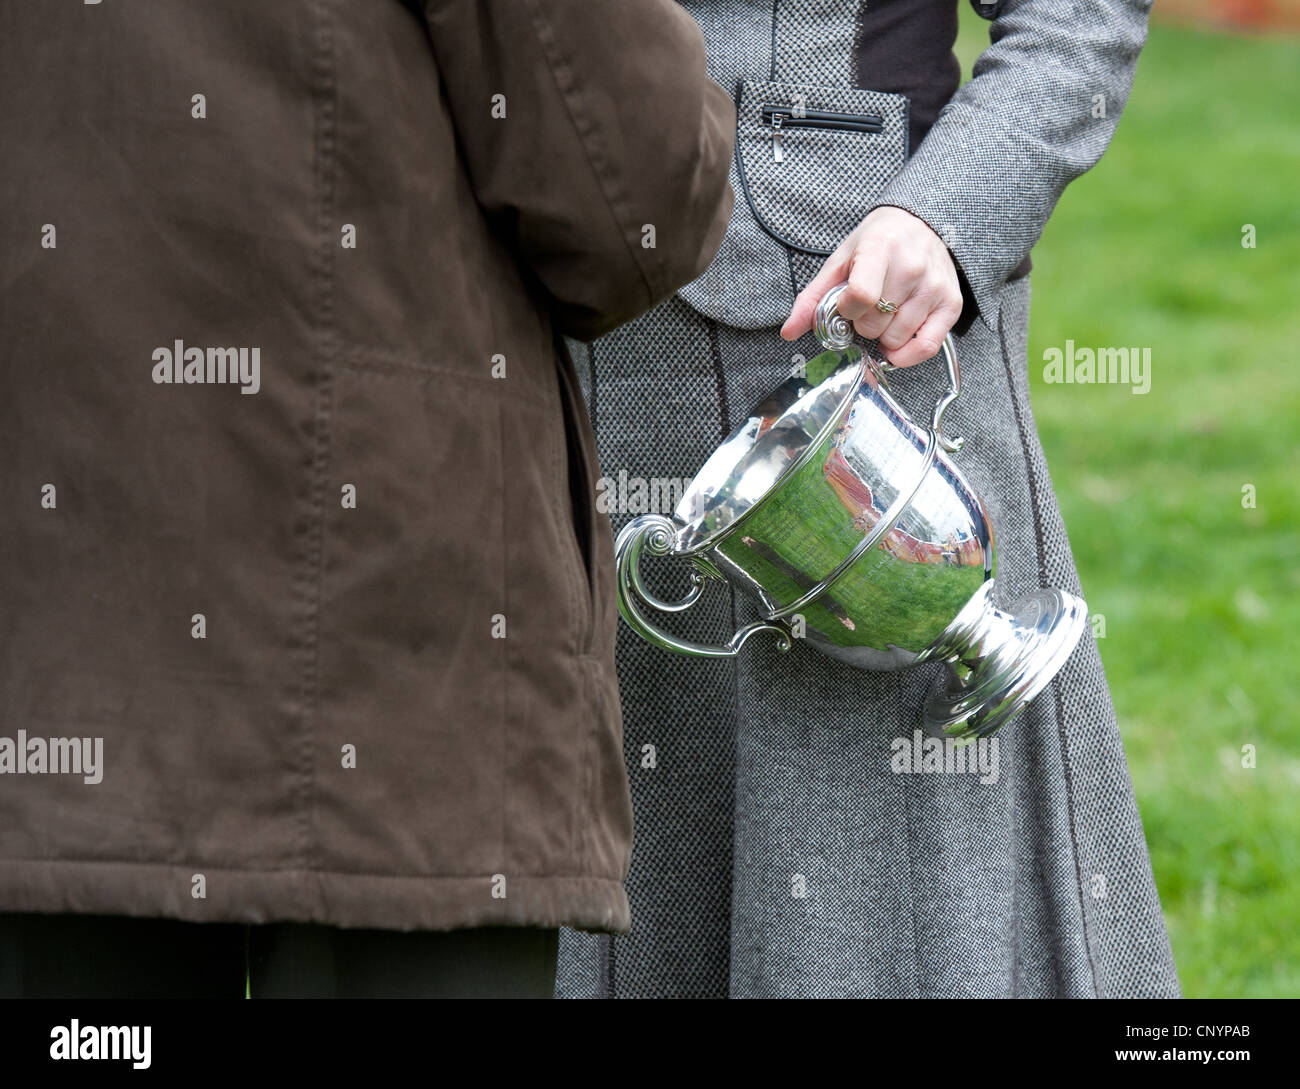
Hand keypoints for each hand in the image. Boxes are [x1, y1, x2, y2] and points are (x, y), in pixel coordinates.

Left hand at [780, 207, 962, 367]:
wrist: (920, 223)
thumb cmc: (877, 243)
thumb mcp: (840, 261)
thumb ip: (812, 298)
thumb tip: (789, 332)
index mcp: (881, 248)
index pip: (861, 296)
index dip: (847, 311)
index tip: (847, 304)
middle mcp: (913, 267)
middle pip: (875, 324)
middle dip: (863, 323)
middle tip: (868, 307)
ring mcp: (934, 286)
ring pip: (896, 338)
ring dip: (883, 335)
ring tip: (885, 313)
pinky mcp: (951, 304)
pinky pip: (927, 347)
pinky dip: (907, 354)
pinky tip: (897, 342)